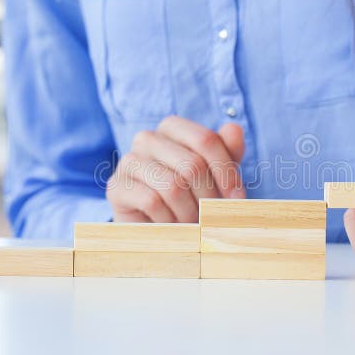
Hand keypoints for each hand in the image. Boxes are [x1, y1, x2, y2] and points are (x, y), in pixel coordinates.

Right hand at [107, 116, 245, 222]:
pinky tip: (170, 225)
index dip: (226, 171)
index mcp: (172, 127)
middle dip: (208, 197)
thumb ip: (227, 150)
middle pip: (192, 165)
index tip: (237, 197)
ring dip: (189, 212)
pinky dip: (168, 220)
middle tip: (210, 216)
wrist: (156, 227)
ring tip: (191, 223)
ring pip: (173, 186)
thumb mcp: (215, 174)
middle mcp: (147, 138)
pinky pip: (152, 202)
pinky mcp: (116, 188)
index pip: (206, 140)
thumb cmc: (190, 196)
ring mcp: (128, 161)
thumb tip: (234, 129)